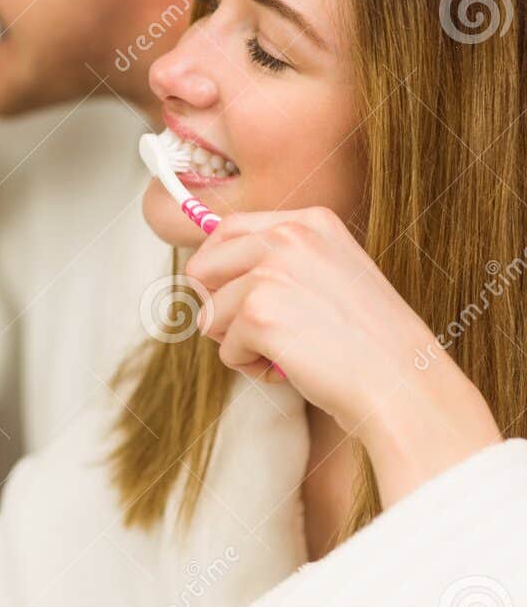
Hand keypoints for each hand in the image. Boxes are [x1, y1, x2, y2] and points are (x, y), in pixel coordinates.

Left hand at [187, 206, 500, 500]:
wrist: (404, 384)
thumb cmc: (368, 341)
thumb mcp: (329, 276)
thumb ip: (280, 262)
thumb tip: (201, 269)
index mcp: (310, 221)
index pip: (228, 228)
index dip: (219, 269)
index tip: (233, 296)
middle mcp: (288, 236)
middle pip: (202, 266)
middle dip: (217, 305)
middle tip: (254, 331)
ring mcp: (272, 272)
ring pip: (210, 312)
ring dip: (238, 342)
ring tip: (288, 352)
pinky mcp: (260, 314)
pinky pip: (224, 348)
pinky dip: (249, 366)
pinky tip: (291, 368)